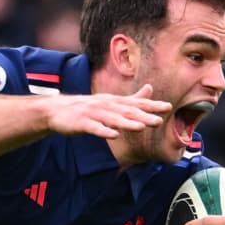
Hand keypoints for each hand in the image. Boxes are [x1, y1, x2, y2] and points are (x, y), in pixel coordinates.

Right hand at [43, 84, 168, 139]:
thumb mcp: (111, 102)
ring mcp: (93, 114)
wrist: (56, 111)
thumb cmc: (86, 108)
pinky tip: (113, 135)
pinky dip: (103, 131)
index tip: (168, 107)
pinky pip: (94, 128)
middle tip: (159, 121)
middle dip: (143, 116)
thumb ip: (132, 98)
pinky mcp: (81, 123)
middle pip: (127, 112)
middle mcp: (105, 105)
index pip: (136, 104)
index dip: (152, 106)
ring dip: (127, 123)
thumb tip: (150, 88)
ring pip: (112, 119)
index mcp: (114, 102)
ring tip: (141, 127)